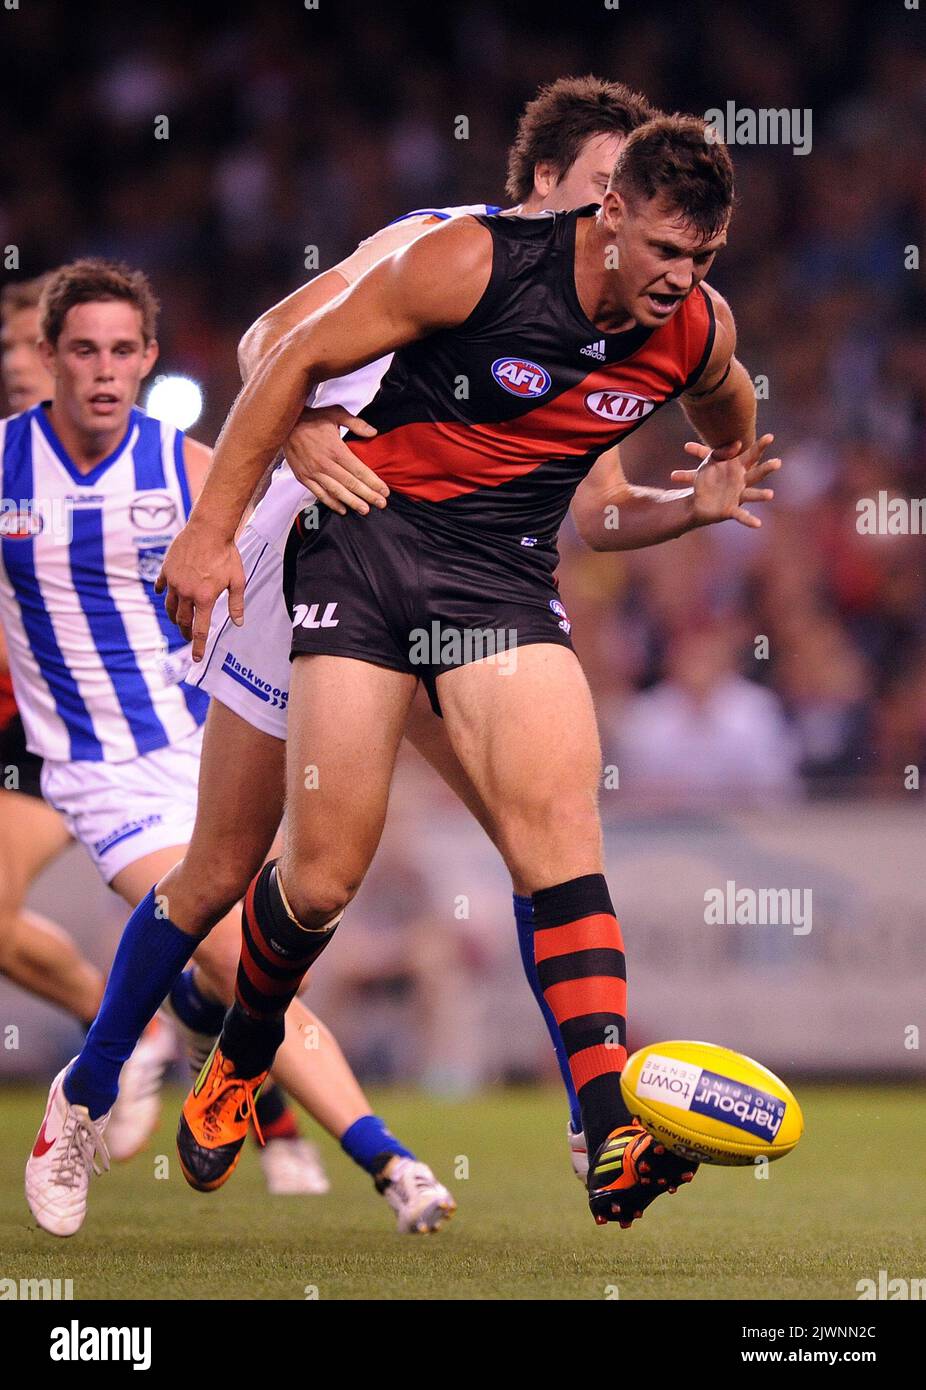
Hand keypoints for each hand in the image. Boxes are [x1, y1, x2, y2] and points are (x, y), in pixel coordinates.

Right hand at [155, 520, 245, 661]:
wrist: (209, 529)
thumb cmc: (226, 554)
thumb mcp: (237, 580)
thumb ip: (236, 604)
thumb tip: (238, 623)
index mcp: (204, 598)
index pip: (200, 629)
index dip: (198, 646)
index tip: (196, 658)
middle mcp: (186, 593)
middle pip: (182, 620)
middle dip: (185, 632)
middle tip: (188, 637)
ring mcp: (174, 582)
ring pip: (170, 607)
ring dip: (174, 617)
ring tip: (178, 621)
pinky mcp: (167, 570)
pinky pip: (162, 587)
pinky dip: (163, 594)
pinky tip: (165, 596)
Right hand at [285, 405, 387, 515]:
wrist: (285, 423)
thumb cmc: (313, 418)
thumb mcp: (336, 413)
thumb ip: (356, 423)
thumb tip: (373, 432)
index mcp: (335, 449)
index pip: (358, 469)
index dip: (373, 482)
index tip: (384, 491)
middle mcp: (325, 463)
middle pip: (350, 483)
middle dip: (367, 495)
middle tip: (381, 504)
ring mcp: (313, 472)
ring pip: (335, 491)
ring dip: (351, 502)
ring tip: (365, 510)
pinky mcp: (303, 477)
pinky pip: (319, 493)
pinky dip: (331, 503)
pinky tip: (342, 509)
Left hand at [670, 434, 779, 528]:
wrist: (695, 498)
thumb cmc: (706, 476)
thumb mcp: (711, 461)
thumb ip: (721, 452)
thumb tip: (737, 443)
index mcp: (738, 466)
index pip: (752, 454)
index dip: (761, 446)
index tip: (770, 437)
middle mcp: (742, 481)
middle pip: (757, 474)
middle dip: (767, 469)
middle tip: (778, 463)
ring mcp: (738, 496)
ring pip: (752, 495)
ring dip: (761, 495)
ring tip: (770, 495)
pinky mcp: (731, 510)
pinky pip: (742, 515)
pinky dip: (749, 519)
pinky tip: (758, 524)